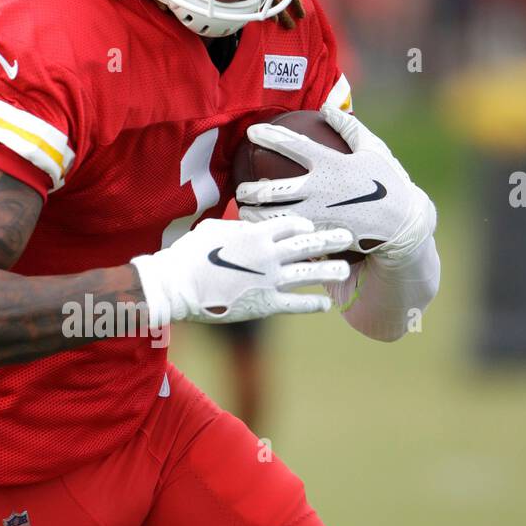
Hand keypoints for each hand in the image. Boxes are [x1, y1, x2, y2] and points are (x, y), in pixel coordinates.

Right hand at [130, 214, 352, 326]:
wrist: (176, 287)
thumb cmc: (188, 255)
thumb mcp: (213, 229)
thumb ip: (237, 226)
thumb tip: (247, 220)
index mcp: (255, 233)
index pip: (291, 223)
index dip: (305, 223)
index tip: (313, 226)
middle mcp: (268, 255)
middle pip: (308, 243)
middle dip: (331, 238)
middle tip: (349, 235)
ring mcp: (269, 280)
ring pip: (309, 273)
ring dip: (330, 271)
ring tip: (344, 269)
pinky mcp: (265, 305)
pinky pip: (296, 304)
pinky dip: (312, 304)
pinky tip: (325, 305)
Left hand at [236, 103, 436, 263]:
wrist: (404, 224)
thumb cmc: (389, 182)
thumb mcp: (373, 149)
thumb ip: (348, 126)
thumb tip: (326, 107)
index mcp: (331, 163)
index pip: (292, 144)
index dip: (269, 135)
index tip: (252, 132)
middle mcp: (320, 189)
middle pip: (274, 188)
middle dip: (251, 189)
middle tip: (240, 188)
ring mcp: (319, 215)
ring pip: (276, 216)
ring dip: (255, 214)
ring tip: (244, 211)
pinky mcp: (322, 235)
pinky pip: (291, 233)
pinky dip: (275, 231)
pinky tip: (264, 231)